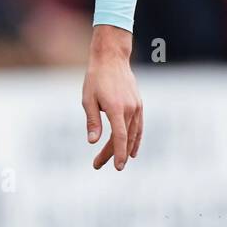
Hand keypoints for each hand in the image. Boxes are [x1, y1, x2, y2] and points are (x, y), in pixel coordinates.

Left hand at [81, 25, 142, 170]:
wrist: (112, 58)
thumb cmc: (96, 78)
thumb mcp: (88, 99)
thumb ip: (92, 121)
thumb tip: (93, 142)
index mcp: (117, 108)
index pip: (119, 137)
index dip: (117, 154)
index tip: (116, 167)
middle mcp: (130, 109)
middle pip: (124, 139)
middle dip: (113, 154)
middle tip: (97, 164)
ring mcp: (137, 107)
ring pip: (133, 134)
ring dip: (125, 150)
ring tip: (115, 162)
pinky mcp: (138, 104)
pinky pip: (139, 126)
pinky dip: (136, 140)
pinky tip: (132, 151)